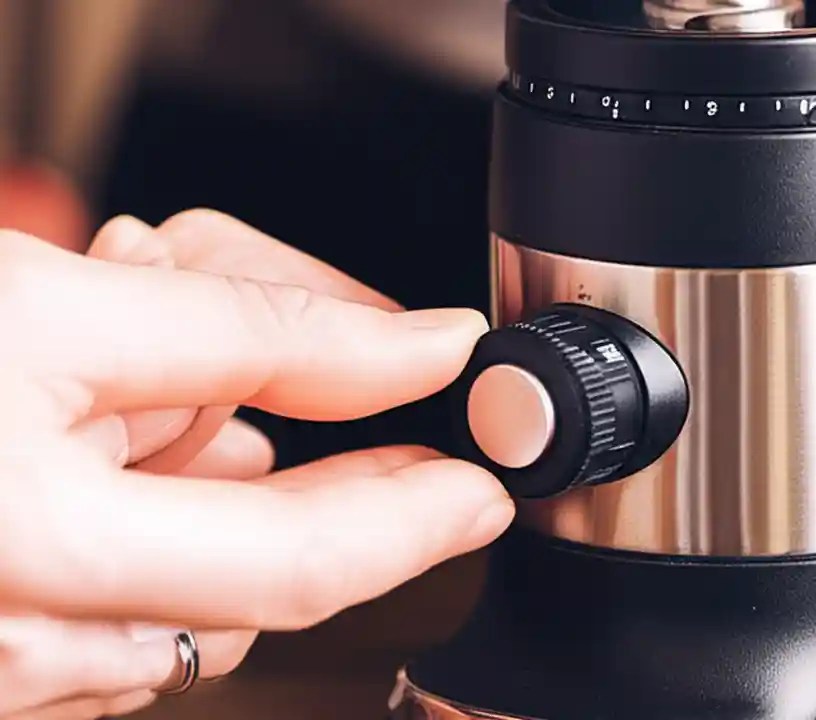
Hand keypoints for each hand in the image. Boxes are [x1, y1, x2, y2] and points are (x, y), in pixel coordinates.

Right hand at [0, 210, 513, 717]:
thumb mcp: (68, 305)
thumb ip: (262, 334)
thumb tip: (420, 346)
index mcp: (55, 549)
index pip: (305, 558)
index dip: (417, 522)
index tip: (485, 487)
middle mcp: (30, 647)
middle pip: (265, 584)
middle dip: (329, 496)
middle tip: (370, 439)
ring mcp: (10, 675)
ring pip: (204, 606)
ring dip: (225, 517)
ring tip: (168, 421)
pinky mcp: (2, 676)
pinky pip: (128, 620)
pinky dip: (156, 545)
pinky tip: (110, 470)